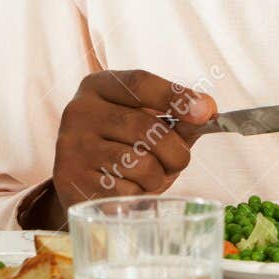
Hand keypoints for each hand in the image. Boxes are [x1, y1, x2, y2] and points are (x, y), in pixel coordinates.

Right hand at [50, 70, 215, 209]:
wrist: (79, 182)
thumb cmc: (120, 146)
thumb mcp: (146, 124)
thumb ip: (176, 118)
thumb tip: (206, 110)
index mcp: (98, 86)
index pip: (140, 83)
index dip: (176, 96)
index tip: (206, 110)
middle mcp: (79, 111)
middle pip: (146, 127)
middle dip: (175, 150)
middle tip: (179, 160)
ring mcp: (72, 146)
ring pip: (140, 163)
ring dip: (157, 177)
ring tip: (147, 177)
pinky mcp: (72, 181)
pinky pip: (126, 191)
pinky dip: (138, 195)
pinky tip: (125, 190)